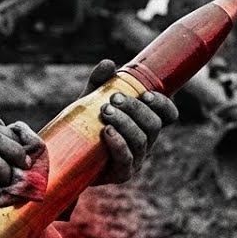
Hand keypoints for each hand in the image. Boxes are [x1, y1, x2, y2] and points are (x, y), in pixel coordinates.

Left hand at [88, 59, 178, 184]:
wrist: (68, 155)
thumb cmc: (87, 124)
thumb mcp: (92, 100)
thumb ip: (100, 82)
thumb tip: (108, 64)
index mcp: (146, 123)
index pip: (168, 115)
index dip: (163, 104)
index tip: (146, 94)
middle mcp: (146, 141)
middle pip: (154, 125)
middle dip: (135, 109)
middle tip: (114, 99)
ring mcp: (136, 159)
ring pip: (141, 140)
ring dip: (125, 123)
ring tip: (105, 111)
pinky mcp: (122, 173)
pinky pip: (126, 160)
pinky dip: (118, 144)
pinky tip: (106, 132)